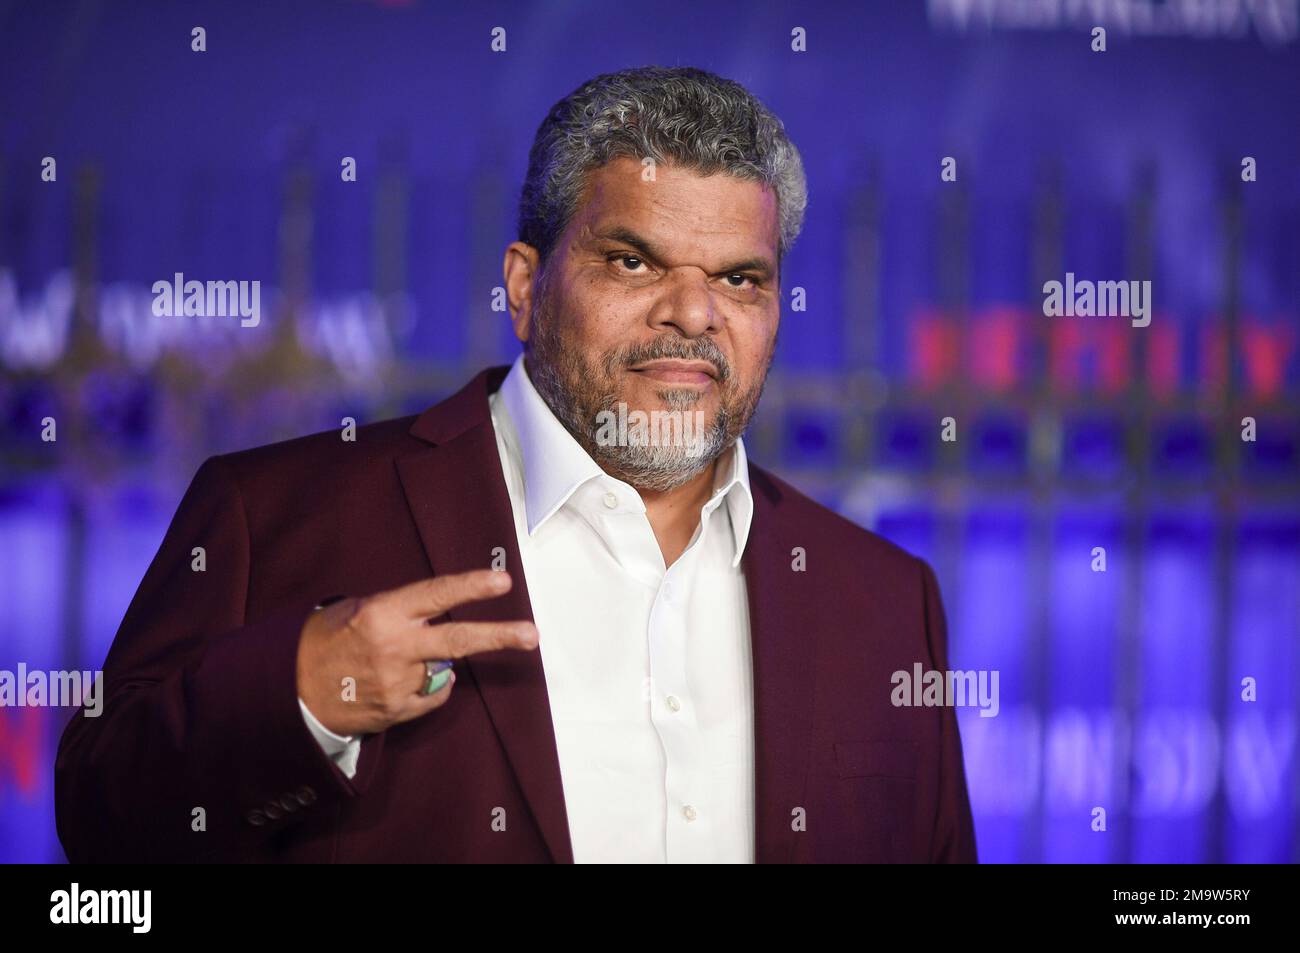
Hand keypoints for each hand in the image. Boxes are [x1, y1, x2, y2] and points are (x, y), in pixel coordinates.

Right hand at [295, 569, 537, 735]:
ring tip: (394, 661)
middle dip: (500, 637)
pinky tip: (398, 681)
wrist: (290, 692)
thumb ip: (397, 609)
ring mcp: (398, 682)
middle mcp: (394, 647)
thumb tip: (437, 612)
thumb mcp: (353, 609)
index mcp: (382, 613)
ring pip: (443, 668)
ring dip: (433, 662)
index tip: (502, 583)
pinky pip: (433, 694)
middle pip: (459, 640)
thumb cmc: (326, 641)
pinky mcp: (397, 710)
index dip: (471, 588)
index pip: (436, 595)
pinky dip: (427, 686)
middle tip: (531, 635)